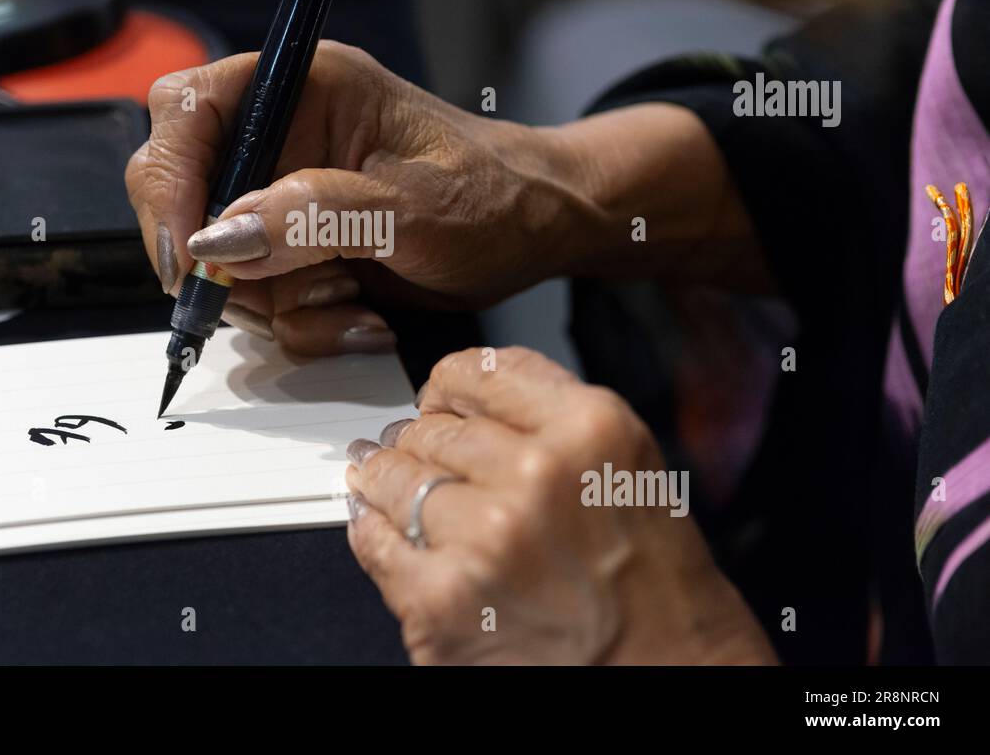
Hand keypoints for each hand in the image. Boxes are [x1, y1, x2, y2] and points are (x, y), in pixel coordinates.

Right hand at [126, 41, 579, 354]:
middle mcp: (279, 139)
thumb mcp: (414, 205)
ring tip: (352, 293)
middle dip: (221, 259)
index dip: (169, 178)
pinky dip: (303, 323)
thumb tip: (221, 240)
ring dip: (277, 301)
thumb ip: (316, 214)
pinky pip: (259, 302)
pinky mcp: (294, 253)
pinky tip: (360, 312)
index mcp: (301, 88)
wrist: (534, 237)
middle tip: (271, 290)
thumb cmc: (495, 195)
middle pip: (183, 193)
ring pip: (219, 264)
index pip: (186, 110)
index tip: (188, 252)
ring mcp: (281, 201)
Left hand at [344, 346, 775, 664]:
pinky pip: (376, 542)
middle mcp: (537, 473)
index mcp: (590, 428)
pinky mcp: (442, 600)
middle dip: (425, 443)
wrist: (670, 672)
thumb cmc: (653, 579)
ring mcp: (484, 538)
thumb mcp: (623, 464)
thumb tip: (453, 404)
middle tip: (428, 460)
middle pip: (435, 428)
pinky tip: (379, 525)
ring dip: (390, 483)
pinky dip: (372, 531)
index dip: (449, 385)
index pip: (481, 370)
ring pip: (397, 477)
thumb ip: (547, 420)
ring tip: (393, 488)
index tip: (439, 398)